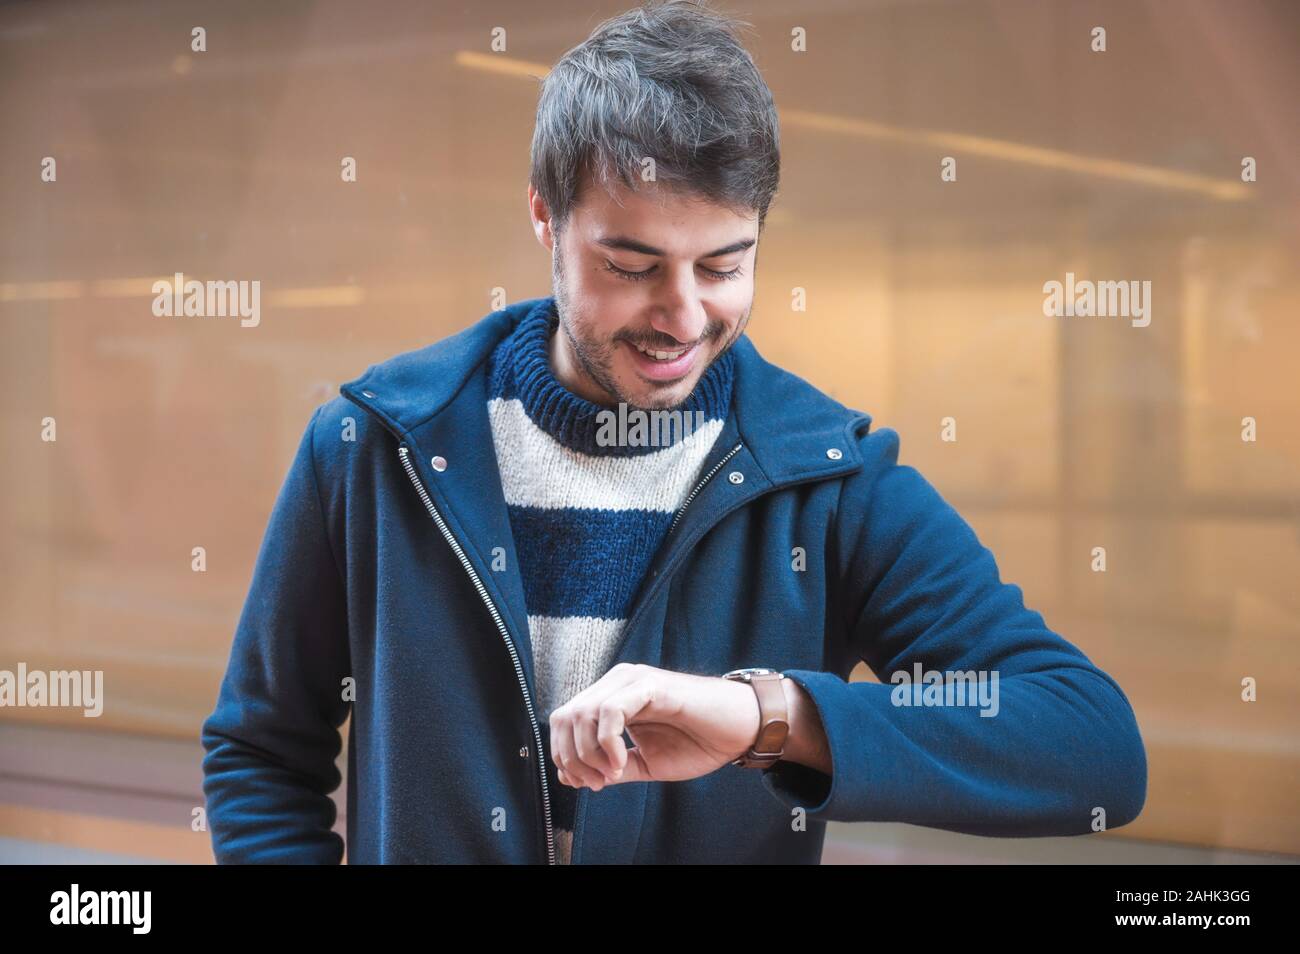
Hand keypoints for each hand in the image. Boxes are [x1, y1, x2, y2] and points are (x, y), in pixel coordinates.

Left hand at [548, 662, 764, 789]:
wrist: (739, 729)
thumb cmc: (698, 741)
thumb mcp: (645, 763)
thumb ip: (609, 767)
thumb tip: (569, 777)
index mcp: (611, 698)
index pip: (563, 721)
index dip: (564, 756)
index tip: (587, 784)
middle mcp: (617, 683)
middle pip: (564, 716)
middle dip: (572, 757)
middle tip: (597, 783)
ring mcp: (632, 680)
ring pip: (582, 713)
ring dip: (589, 753)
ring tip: (612, 774)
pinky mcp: (650, 685)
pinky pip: (610, 710)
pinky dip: (607, 742)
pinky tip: (620, 762)